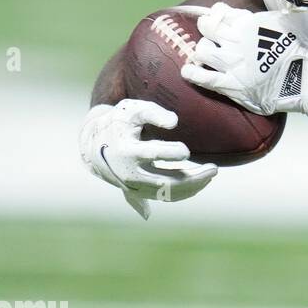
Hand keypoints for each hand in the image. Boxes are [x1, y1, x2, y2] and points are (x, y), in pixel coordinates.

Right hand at [79, 100, 217, 219]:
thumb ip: (153, 112)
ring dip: (192, 187)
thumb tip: (174, 122)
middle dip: (193, 178)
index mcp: (127, 150)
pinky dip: (183, 193)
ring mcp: (133, 186)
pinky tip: (200, 184)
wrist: (93, 145)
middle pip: (165, 182)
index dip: (172, 152)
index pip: (153, 154)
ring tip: (210, 175)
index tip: (187, 150)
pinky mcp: (138, 192)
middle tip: (214, 169)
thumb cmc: (118, 123)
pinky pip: (163, 197)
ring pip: (167, 194)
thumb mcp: (131, 110)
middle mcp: (129, 173)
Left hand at [182, 2, 307, 141]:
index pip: (220, 11)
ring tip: (208, 55)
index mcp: (246, 22)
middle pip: (206, 28)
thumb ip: (267, 11)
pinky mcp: (229, 84)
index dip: (217, 14)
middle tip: (213, 37)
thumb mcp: (283, 20)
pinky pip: (202, 77)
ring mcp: (230, 63)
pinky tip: (189, 70)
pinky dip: (192, 72)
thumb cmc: (297, 49)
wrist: (305, 77)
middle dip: (208, 30)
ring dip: (204, 51)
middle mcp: (234, 40)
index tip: (219, 19)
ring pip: (202, 50)